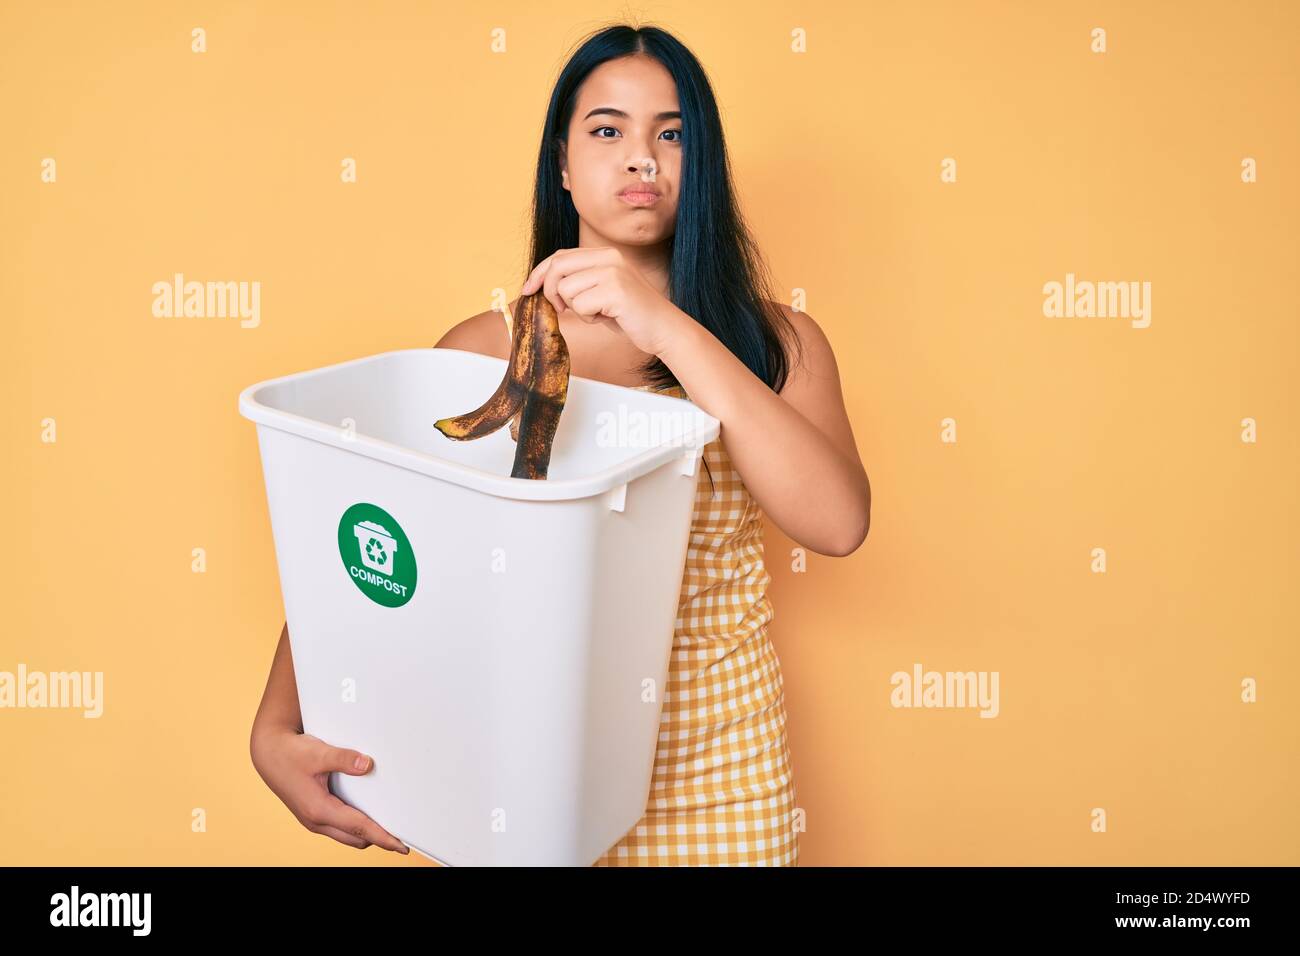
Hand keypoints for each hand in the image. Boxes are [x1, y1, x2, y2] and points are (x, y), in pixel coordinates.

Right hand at [250, 724, 409, 853]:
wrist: (268, 754)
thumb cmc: (289, 754)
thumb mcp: (318, 753)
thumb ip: (344, 759)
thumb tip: (367, 765)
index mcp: (319, 810)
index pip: (359, 829)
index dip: (383, 838)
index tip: (401, 846)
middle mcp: (316, 820)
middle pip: (356, 839)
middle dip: (378, 839)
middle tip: (400, 834)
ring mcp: (313, 820)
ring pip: (347, 835)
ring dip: (365, 833)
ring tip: (387, 824)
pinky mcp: (312, 814)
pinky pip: (339, 827)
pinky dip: (354, 825)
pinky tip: (365, 812)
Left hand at [520, 247, 681, 356]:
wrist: (664, 329)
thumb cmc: (631, 315)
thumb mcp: (601, 292)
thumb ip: (578, 282)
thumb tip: (542, 285)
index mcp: (605, 254)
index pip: (560, 256)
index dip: (539, 273)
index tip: (527, 290)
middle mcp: (608, 257)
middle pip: (557, 268)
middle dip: (550, 292)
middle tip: (562, 310)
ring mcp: (612, 271)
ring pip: (565, 289)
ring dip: (576, 309)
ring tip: (599, 313)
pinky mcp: (615, 290)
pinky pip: (579, 305)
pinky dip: (588, 318)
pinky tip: (607, 318)